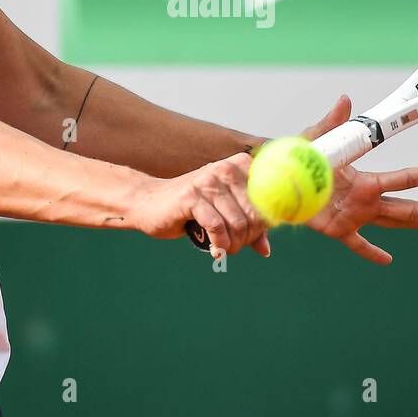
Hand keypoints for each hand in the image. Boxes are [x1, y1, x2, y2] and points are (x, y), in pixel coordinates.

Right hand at [136, 151, 270, 259]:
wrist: (148, 203)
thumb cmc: (190, 209)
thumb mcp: (223, 213)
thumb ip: (246, 226)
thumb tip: (266, 250)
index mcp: (238, 166)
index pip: (269, 197)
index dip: (266, 222)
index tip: (255, 235)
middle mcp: (225, 169)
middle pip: (255, 213)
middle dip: (249, 237)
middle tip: (236, 246)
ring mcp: (206, 181)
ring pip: (237, 223)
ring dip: (234, 245)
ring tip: (225, 249)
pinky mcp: (190, 196)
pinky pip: (217, 227)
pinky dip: (219, 244)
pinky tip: (215, 250)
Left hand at [299, 96, 417, 264]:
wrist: (278, 179)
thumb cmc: (298, 157)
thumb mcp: (315, 139)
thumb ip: (332, 123)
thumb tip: (345, 99)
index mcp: (366, 180)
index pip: (404, 179)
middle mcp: (366, 199)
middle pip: (408, 208)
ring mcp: (355, 216)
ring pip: (393, 224)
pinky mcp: (338, 229)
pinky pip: (358, 244)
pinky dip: (371, 252)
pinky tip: (387, 261)